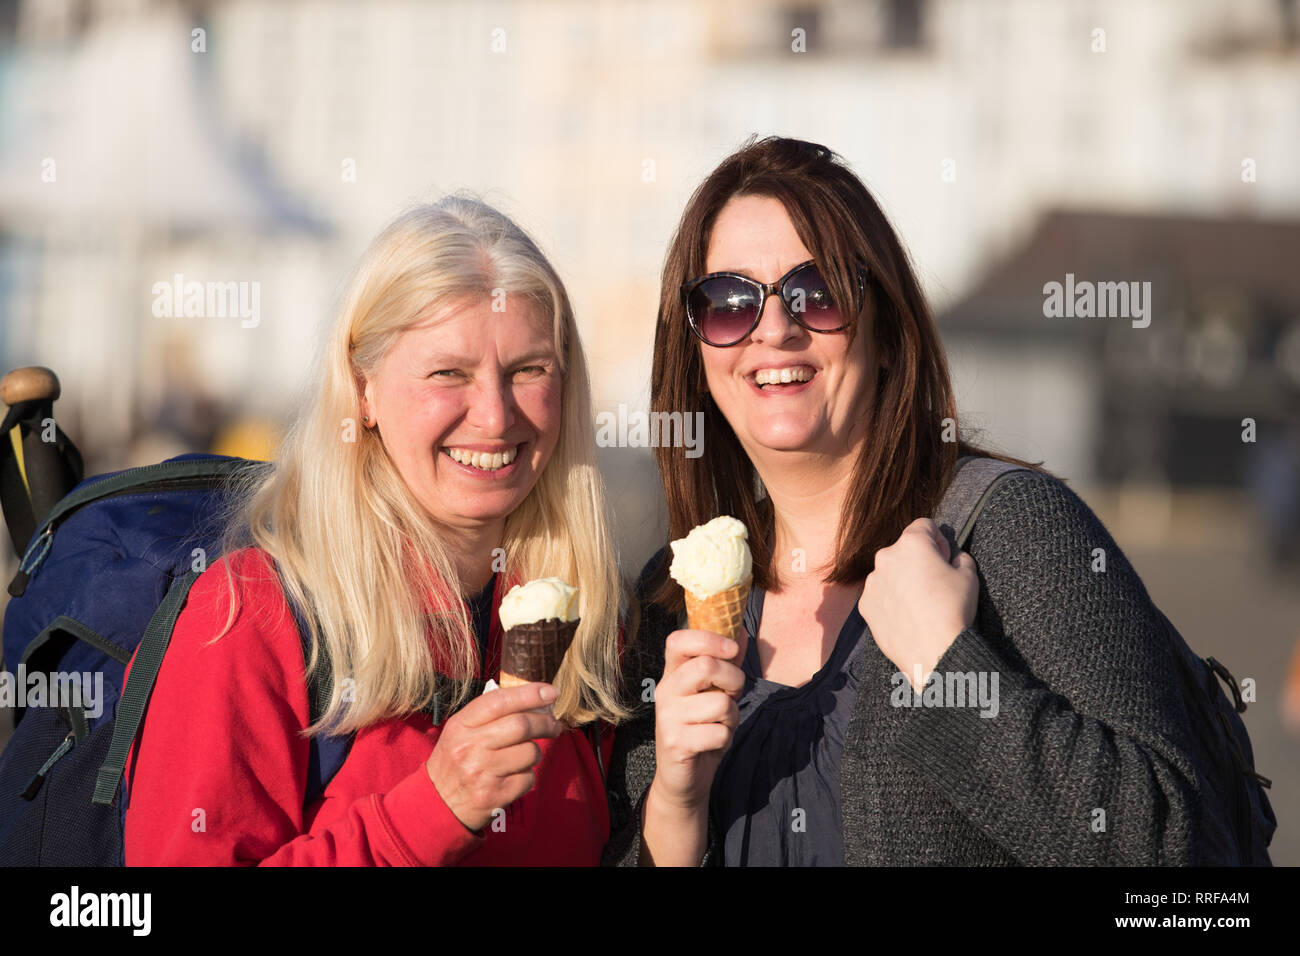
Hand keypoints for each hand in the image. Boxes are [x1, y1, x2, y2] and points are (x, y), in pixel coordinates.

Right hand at [425, 682, 562, 831]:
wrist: (437, 805)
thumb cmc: (455, 762)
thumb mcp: (460, 731)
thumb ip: (490, 714)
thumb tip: (535, 700)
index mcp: (460, 726)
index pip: (499, 701)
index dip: (529, 693)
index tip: (551, 692)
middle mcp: (470, 747)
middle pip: (521, 725)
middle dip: (545, 722)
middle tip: (553, 724)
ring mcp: (482, 773)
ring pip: (530, 752)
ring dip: (535, 751)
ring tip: (524, 755)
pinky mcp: (495, 796)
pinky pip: (528, 778)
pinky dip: (527, 775)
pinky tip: (513, 776)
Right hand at [651, 628, 746, 811]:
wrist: (682, 778)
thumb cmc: (701, 729)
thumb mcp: (714, 693)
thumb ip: (726, 664)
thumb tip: (742, 633)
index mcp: (672, 674)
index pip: (678, 640)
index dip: (708, 638)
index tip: (731, 649)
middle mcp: (665, 691)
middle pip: (706, 666)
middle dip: (733, 679)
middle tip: (733, 693)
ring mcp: (668, 718)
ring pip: (720, 703)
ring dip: (732, 716)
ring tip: (720, 724)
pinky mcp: (676, 743)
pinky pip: (719, 732)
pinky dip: (725, 739)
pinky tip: (713, 743)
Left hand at [859, 518, 977, 690]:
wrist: (935, 654)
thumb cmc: (954, 610)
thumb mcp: (969, 576)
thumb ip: (960, 557)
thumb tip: (952, 558)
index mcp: (912, 544)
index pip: (924, 525)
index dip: (938, 540)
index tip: (944, 557)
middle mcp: (885, 557)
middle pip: (903, 549)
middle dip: (917, 560)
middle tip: (933, 583)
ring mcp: (872, 582)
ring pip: (889, 572)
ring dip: (901, 580)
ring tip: (920, 604)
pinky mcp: (865, 604)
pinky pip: (879, 594)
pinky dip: (890, 600)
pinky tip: (907, 616)